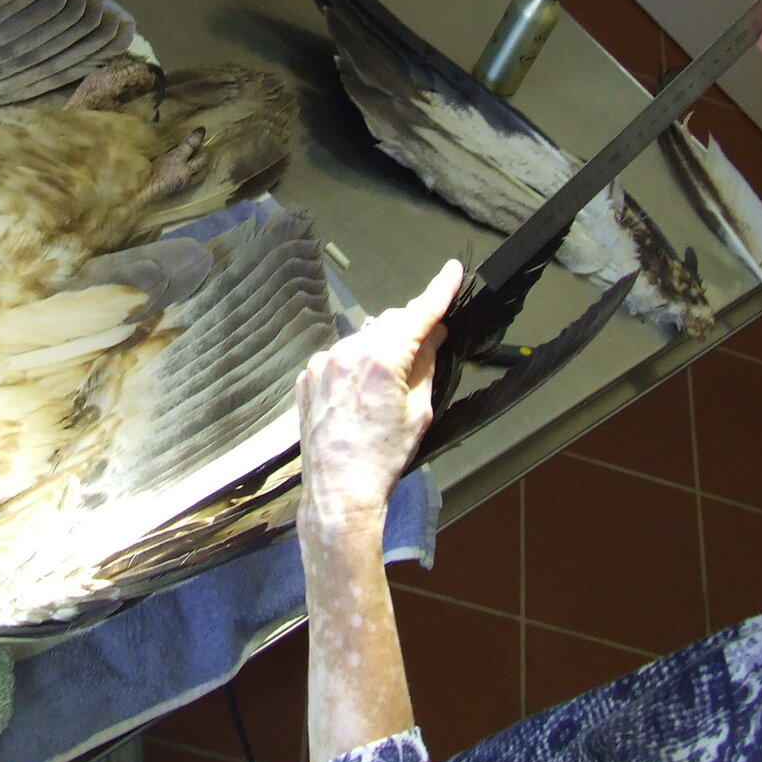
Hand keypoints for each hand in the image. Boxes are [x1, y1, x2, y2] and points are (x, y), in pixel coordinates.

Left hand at [296, 260, 462, 535]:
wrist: (340, 490)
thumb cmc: (383, 457)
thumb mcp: (419, 411)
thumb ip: (426, 364)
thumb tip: (433, 334)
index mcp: (380, 358)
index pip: (418, 314)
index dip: (439, 291)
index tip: (453, 271)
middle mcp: (346, 351)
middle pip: (389, 324)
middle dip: (411, 330)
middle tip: (432, 344)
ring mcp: (322, 363)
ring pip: (363, 339)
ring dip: (381, 349)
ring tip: (389, 386)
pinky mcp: (308, 377)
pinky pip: (339, 357)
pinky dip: (355, 365)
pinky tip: (362, 394)